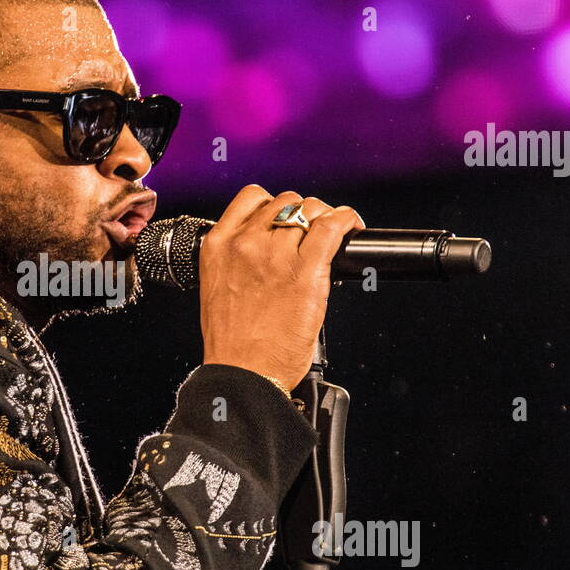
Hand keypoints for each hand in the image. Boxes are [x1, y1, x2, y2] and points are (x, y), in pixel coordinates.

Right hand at [199, 185, 364, 390]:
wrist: (242, 372)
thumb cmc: (232, 343)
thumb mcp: (218, 287)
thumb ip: (237, 260)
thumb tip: (267, 248)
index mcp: (218, 246)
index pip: (251, 197)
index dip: (273, 204)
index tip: (285, 219)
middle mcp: (245, 244)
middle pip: (285, 203)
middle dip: (302, 214)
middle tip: (312, 234)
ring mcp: (275, 255)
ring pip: (310, 210)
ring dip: (324, 218)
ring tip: (333, 235)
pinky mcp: (306, 271)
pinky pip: (332, 227)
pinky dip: (347, 221)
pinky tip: (351, 227)